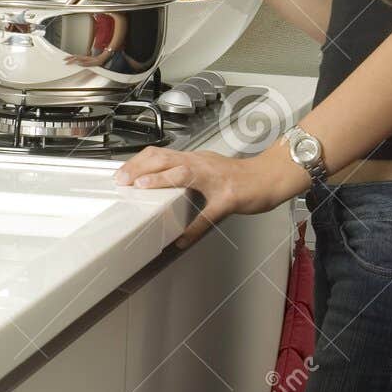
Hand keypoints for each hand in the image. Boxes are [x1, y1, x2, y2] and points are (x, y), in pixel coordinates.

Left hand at [114, 146, 288, 247]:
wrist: (270, 177)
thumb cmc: (240, 177)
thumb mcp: (209, 169)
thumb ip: (186, 175)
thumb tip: (161, 184)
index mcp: (195, 159)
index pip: (161, 153)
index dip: (139, 161)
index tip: (121, 172)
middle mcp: (203, 165)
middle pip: (166, 159)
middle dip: (141, 168)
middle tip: (123, 180)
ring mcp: (216, 181)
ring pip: (184, 175)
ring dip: (161, 181)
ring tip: (143, 189)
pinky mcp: (229, 198)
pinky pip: (209, 214)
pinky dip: (194, 228)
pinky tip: (183, 239)